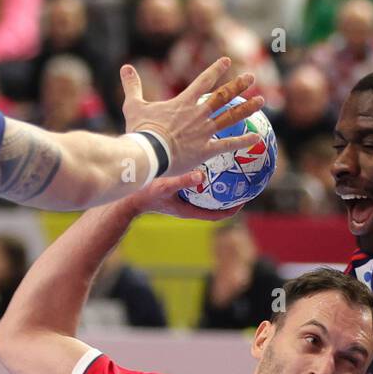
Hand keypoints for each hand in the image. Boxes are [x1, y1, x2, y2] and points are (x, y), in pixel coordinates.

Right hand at [121, 58, 263, 175]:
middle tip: (251, 77)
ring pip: (230, 117)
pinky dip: (243, 140)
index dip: (215, 70)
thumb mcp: (133, 106)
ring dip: (247, 108)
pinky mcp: (206, 150)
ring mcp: (204, 132)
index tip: (226, 61)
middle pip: (223, 96)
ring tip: (262, 101)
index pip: (203, 81)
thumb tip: (125, 67)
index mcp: (183, 102)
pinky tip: (257, 137)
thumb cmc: (140, 132)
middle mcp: (198, 114)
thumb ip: (132, 86)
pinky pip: (228, 144)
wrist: (148, 153)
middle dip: (238, 85)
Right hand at [126, 171, 245, 220]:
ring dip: (218, 183)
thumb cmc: (144, 193)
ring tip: (231, 167)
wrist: (127, 194)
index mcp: (188, 211)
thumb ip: (182, 181)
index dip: (232, 210)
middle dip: (230, 195)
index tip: (245, 199)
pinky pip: (195, 184)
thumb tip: (201, 175)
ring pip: (206, 193)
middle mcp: (188, 205)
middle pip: (215, 204)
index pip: (216, 215)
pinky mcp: (176, 191)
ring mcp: (182, 199)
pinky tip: (206, 157)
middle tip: (244, 181)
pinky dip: (203, 174)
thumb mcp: (164, 186)